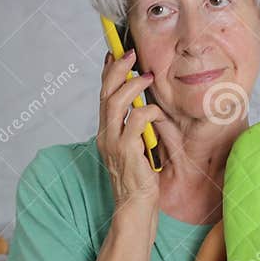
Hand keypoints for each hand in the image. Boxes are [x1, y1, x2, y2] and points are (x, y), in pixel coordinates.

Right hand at [97, 50, 164, 213]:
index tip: (114, 53)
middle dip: (117, 69)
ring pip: (116, 103)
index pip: (103, 95)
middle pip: (105, 93)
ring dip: (132, 86)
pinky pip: (136, 121)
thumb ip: (137, 126)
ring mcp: (112, 142)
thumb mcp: (137, 146)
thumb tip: (145, 103)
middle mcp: (105, 134)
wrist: (135, 207)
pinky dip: (147, 112)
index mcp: (106, 131)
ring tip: (146, 77)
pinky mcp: (125, 151)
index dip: (107, 72)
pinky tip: (156, 113)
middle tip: (130, 54)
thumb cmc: (139, 179)